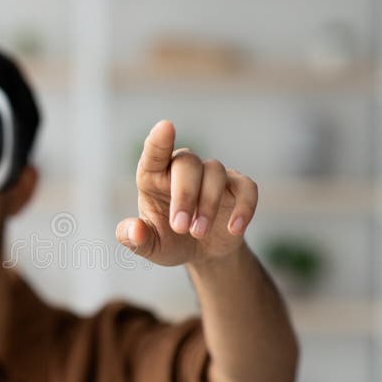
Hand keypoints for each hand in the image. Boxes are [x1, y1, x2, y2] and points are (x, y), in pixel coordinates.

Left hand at [116, 120, 257, 266]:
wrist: (202, 253)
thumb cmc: (169, 241)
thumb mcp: (149, 246)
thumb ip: (136, 239)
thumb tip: (134, 231)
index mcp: (155, 176)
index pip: (155, 153)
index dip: (160, 140)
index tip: (165, 127)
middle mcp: (183, 169)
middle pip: (187, 163)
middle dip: (185, 195)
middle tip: (181, 227)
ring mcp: (212, 176)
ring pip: (214, 173)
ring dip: (208, 204)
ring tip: (198, 233)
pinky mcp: (237, 189)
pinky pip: (246, 188)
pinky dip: (243, 207)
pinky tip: (234, 229)